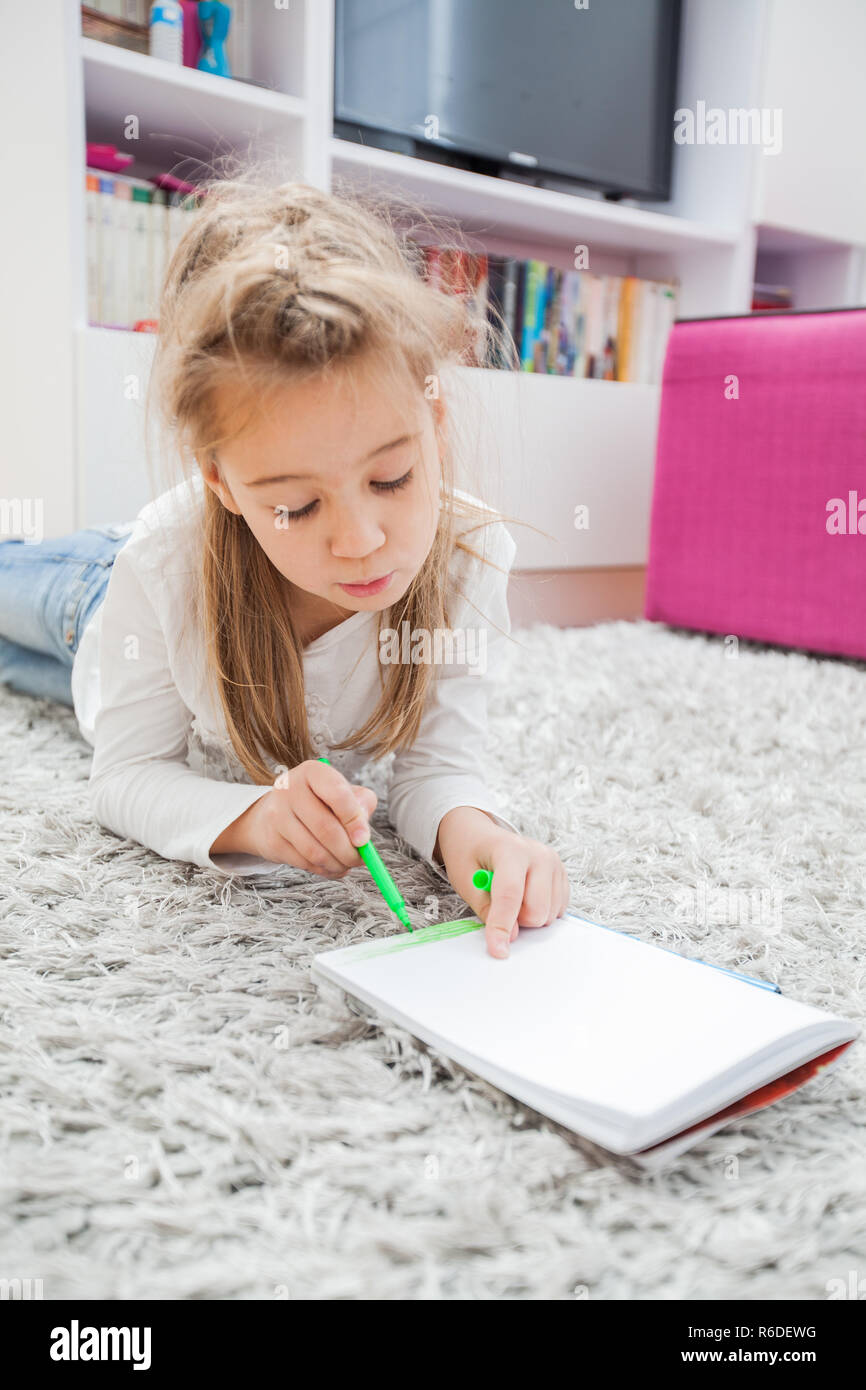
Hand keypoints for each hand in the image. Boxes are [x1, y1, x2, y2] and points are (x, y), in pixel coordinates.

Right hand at [209, 759, 376, 874]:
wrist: (273, 813)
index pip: (337, 794)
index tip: (364, 840)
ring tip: (347, 864)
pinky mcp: (272, 840)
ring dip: (337, 864)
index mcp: (312, 772)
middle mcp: (290, 789)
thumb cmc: (317, 801)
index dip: (354, 820)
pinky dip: (323, 870)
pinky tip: (331, 866)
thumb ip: (361, 804)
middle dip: (348, 851)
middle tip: (360, 859)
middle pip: (326, 828)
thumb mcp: (342, 791)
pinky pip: (303, 863)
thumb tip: (363, 834)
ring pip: (314, 851)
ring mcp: (277, 815)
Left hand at [435, 807, 569, 958]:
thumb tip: (511, 937)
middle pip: (537, 911)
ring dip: (527, 916)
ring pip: (549, 915)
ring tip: (511, 896)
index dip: (502, 925)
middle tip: (497, 904)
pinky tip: (526, 894)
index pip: (510, 894)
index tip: (498, 950)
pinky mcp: (562, 874)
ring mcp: (555, 863)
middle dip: (516, 920)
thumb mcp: (465, 881)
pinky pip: (557, 910)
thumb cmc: (469, 856)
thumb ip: (487, 910)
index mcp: (511, 850)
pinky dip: (540, 911)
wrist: (479, 835)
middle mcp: (539, 854)